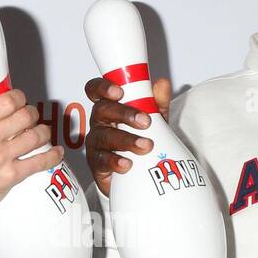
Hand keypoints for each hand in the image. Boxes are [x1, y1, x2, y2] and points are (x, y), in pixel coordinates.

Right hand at [0, 88, 62, 218]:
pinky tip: (57, 153)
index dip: (19, 98)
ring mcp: (0, 157)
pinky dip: (52, 156)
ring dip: (43, 132)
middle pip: (25, 116)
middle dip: (32, 113)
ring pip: (36, 136)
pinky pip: (39, 162)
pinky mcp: (10, 176)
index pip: (7, 100)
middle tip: (31, 116)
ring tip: (42, 132)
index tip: (20, 100)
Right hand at [84, 75, 171, 197]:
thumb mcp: (153, 121)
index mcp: (109, 106)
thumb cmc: (139, 140)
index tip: (119, 91)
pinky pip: (101, 161)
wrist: (135, 175)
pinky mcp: (96, 164)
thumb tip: (162, 83)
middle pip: (102, 110)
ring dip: (126, 140)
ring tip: (145, 146)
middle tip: (145, 122)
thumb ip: (156, 104)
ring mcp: (95, 143)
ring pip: (104, 136)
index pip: (96, 90)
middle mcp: (98, 122)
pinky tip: (127, 164)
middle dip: (124, 114)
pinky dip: (115, 162)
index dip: (103, 87)